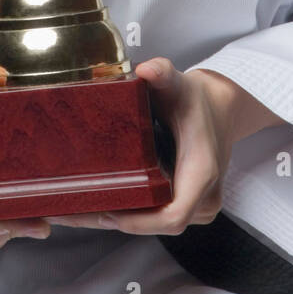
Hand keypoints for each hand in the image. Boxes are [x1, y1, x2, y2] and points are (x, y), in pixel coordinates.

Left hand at [46, 58, 241, 235]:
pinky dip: (130, 213)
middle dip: (115, 220)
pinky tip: (99, 204)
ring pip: (156, 224)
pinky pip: (157, 217)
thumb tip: (146, 69)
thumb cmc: (196, 99)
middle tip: (72, 211)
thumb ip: (163, 72)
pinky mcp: (187, 205)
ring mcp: (198, 205)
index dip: (138, 221)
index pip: (172, 216)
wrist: (219, 108)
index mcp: (201, 171)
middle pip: (157, 224)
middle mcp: (204, 196)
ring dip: (119, 219)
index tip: (106, 210)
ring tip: (76, 211)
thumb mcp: (179, 83)